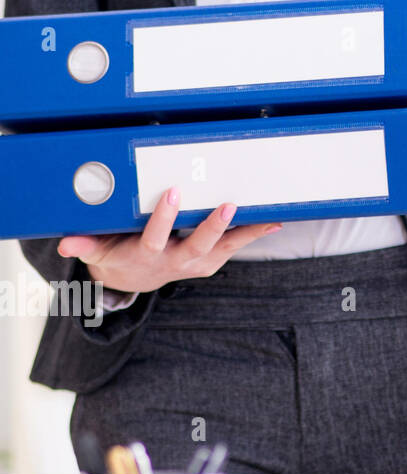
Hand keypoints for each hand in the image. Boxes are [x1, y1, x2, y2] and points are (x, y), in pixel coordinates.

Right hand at [56, 188, 281, 293]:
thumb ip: (85, 243)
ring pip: (223, 249)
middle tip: (228, 205)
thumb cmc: (116, 254)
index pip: (154, 238)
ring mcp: (195, 264)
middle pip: (196, 247)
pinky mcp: (210, 262)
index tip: (173, 194)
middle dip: (212, 228)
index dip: (163, 219)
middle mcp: (174, 263)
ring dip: (246, 234)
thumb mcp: (97, 249)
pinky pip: (234, 248)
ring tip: (269, 218)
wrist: (132, 280)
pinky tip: (274, 221)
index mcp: (146, 256)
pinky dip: (253, 235)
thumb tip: (66, 242)